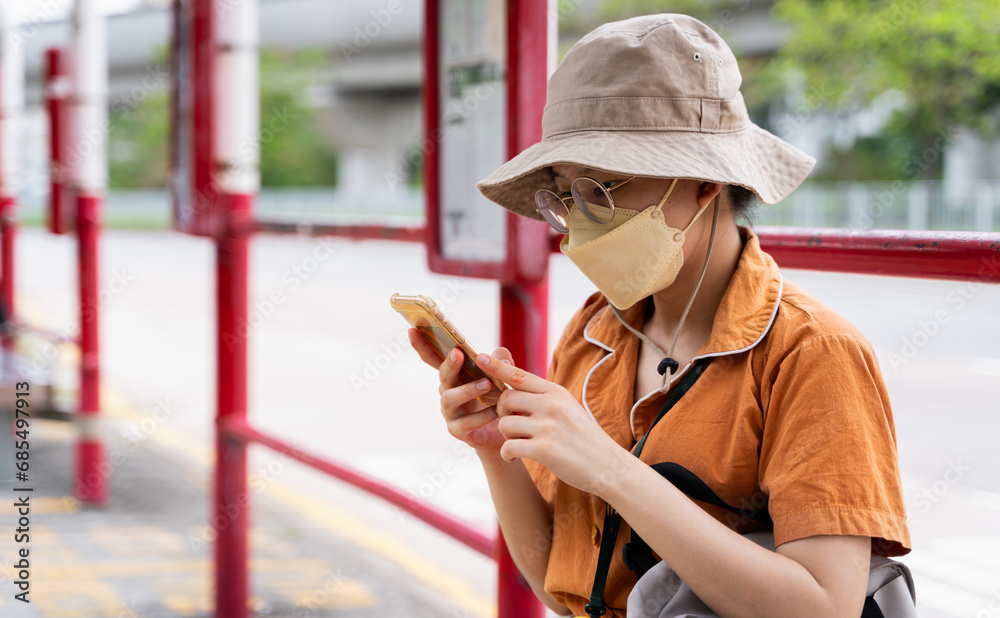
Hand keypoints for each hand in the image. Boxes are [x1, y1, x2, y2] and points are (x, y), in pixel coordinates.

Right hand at [406, 328, 511, 454]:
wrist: (505, 432)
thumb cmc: (499, 399)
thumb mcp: (502, 377)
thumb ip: (501, 362)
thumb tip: (500, 353)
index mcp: (454, 375)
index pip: (434, 358)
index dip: (422, 344)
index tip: (413, 329)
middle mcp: (447, 391)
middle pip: (443, 375)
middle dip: (449, 364)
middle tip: (458, 353)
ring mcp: (450, 412)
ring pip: (450, 399)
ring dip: (467, 389)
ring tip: (487, 384)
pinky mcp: (457, 430)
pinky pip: (466, 423)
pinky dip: (481, 416)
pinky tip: (497, 410)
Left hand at [474, 352, 623, 491]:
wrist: (607, 466)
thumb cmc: (583, 438)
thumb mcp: (568, 408)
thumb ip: (543, 398)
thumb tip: (512, 388)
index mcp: (556, 392)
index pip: (519, 375)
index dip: (497, 367)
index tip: (481, 357)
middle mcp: (551, 405)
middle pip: (506, 399)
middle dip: (502, 412)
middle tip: (512, 425)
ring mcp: (548, 427)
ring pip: (504, 424)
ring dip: (507, 436)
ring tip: (520, 444)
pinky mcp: (544, 450)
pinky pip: (508, 447)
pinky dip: (507, 455)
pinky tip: (515, 458)